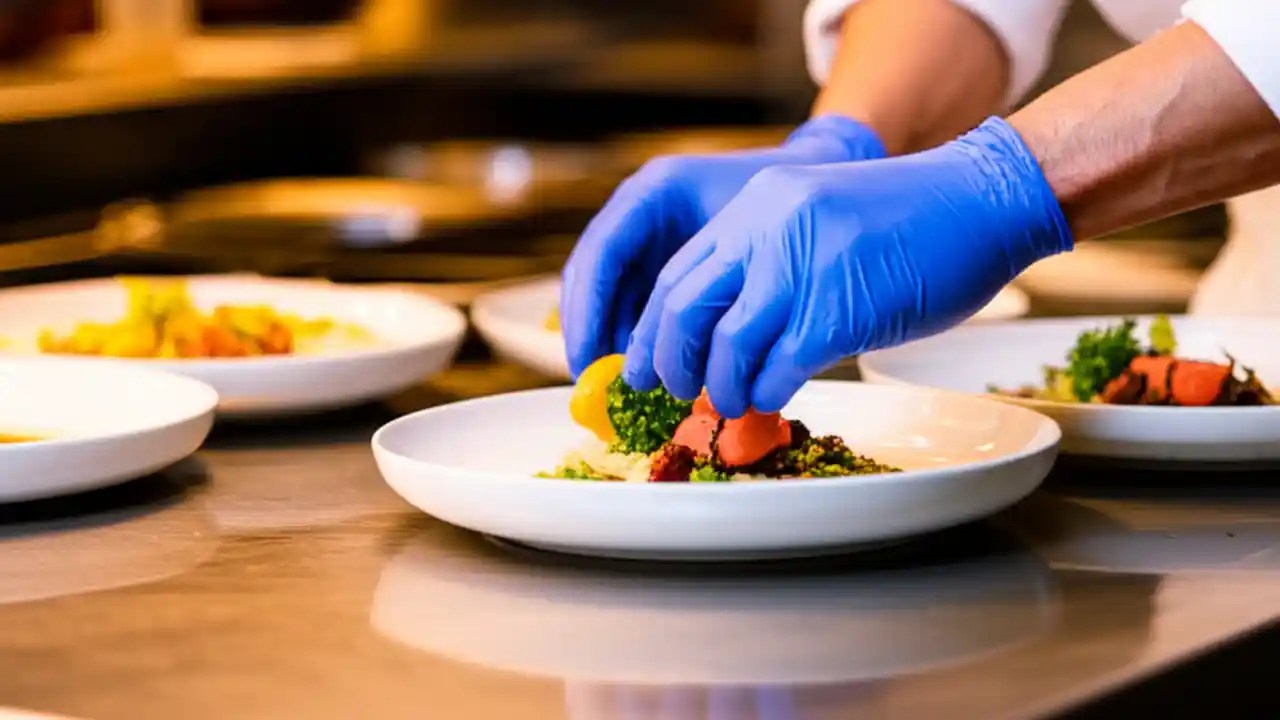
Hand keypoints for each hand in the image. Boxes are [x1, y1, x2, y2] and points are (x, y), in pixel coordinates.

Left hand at [623, 117, 1072, 417]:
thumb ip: (770, 261)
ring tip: (732, 401)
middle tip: (678, 391)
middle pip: (683, 310)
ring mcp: (800, 271)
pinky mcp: (836, 312)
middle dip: (671, 361)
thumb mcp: (817, 216)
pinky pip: (777, 368)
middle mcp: (767, 232)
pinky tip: (773, 396)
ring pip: (725, 346)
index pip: (677, 274)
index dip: (652, 329)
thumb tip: (726, 333)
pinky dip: (766, 392)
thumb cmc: (909, 218)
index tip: (644, 364)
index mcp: (757, 207)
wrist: (981, 200)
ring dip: (722, 387)